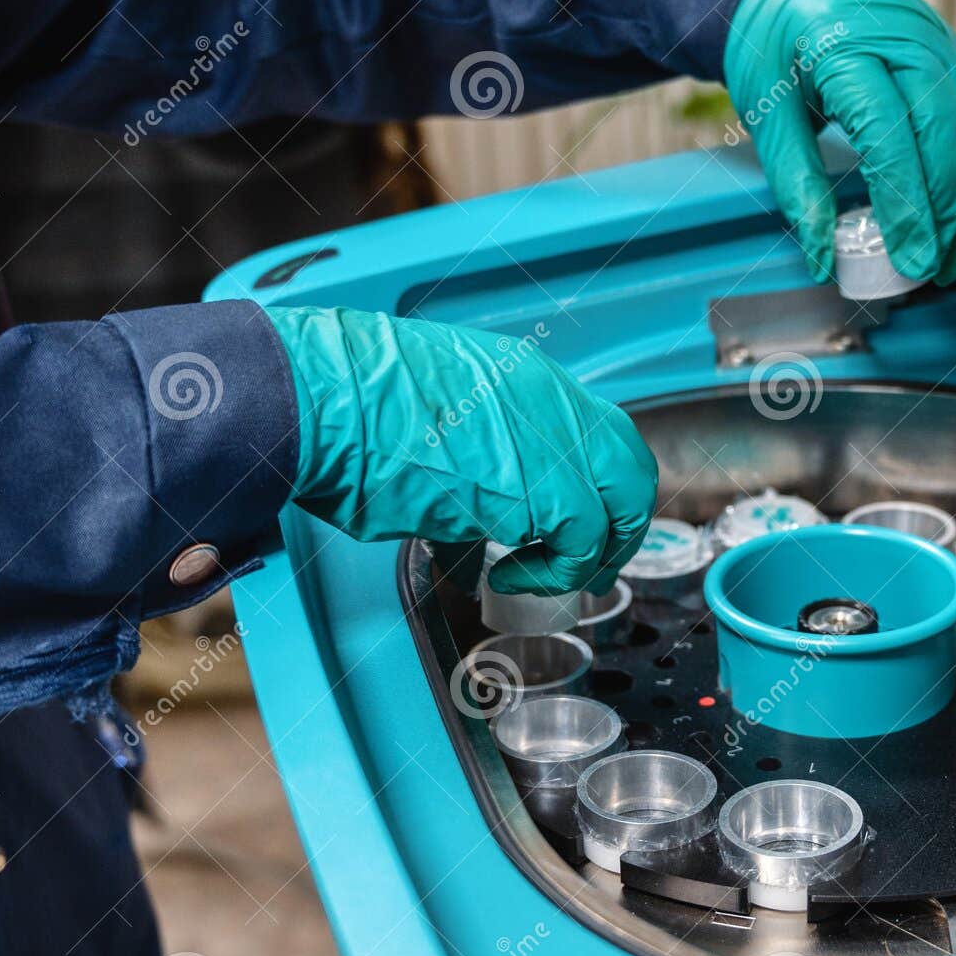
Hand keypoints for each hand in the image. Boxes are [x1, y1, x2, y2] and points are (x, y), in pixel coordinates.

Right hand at [268, 306, 656, 595]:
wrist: (325, 400)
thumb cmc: (347, 409)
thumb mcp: (431, 420)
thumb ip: (472, 455)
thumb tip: (475, 506)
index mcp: (525, 378)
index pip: (593, 432)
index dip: (593, 486)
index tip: (575, 525)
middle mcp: (552, 401)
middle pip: (630, 463)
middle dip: (619, 522)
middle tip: (587, 564)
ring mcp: (554, 437)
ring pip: (627, 499)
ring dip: (594, 550)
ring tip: (546, 576)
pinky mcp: (543, 485)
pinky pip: (584, 539)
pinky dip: (557, 570)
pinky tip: (511, 576)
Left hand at [725, 0, 955, 285]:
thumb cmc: (773, 41)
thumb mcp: (767, 113)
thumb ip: (796, 184)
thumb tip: (821, 252)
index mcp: (846, 45)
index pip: (890, 133)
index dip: (905, 202)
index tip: (910, 254)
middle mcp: (901, 39)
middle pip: (940, 133)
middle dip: (943, 210)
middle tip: (933, 266)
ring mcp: (931, 42)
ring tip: (947, 254)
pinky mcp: (945, 54)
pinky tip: (953, 212)